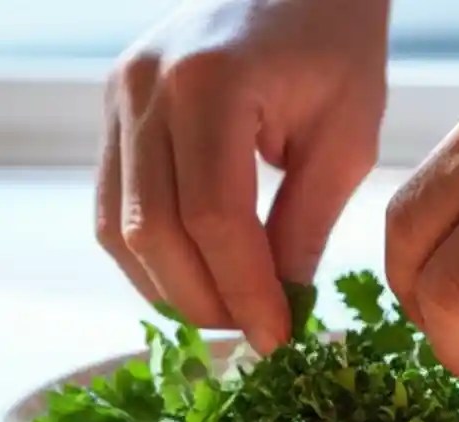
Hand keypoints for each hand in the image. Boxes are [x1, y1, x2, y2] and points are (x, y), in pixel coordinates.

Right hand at [96, 0, 387, 351]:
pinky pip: (114, 206)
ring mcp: (118, 95)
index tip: (279, 338)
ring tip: (229, 311)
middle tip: (256, 333)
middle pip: (154, 232)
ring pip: (119, 229)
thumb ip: (305, 225)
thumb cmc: (335, 46)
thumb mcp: (345, 138)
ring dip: (171, 288)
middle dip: (205, 301)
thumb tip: (278, 306)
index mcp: (210, 82)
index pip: (213, 218)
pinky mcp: (112, 109)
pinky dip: (152, 255)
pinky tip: (197, 275)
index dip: (243, 290)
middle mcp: (146, 86)